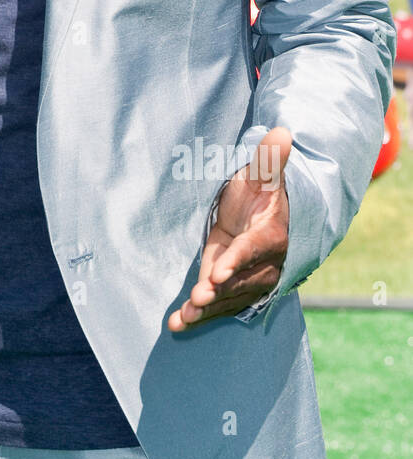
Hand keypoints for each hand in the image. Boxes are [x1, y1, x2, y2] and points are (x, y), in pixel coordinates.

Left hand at [168, 126, 290, 331]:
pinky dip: (199, 316)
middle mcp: (263, 265)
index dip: (236, 261)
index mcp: (270, 236)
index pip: (253, 250)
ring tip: (183, 318)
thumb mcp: (263, 175)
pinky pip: (218, 305)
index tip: (218, 273)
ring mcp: (247, 280)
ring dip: (206, 309)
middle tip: (197, 298)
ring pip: (228, 298)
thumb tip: (282, 132)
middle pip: (239, 281)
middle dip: (218, 291)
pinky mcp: (231, 288)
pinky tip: (176, 325)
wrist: (265, 217)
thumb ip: (269, 159)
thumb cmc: (262, 193)